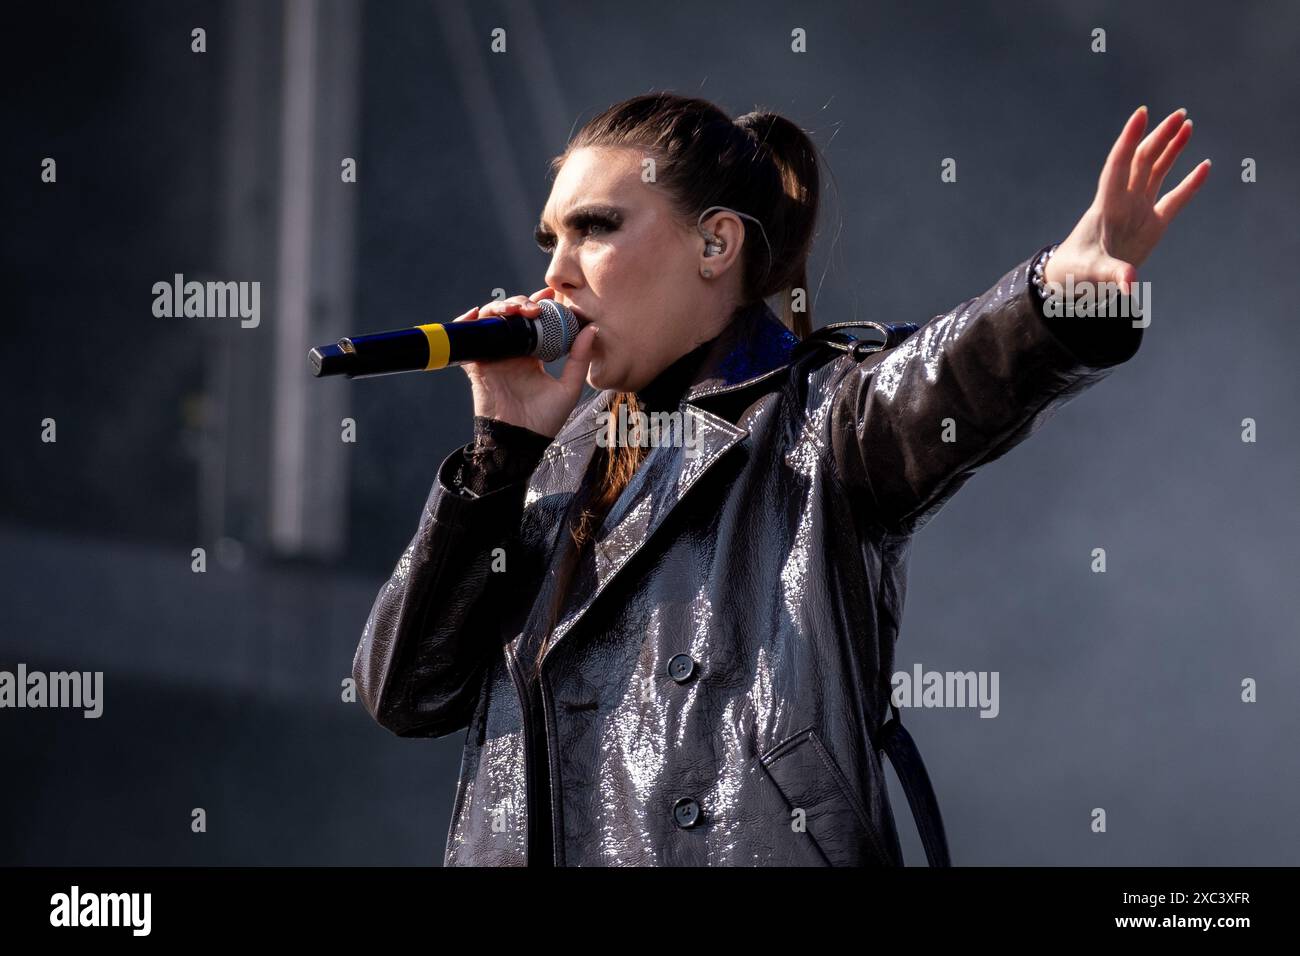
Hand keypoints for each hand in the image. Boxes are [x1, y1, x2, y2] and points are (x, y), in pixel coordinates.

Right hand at [452, 287, 597, 437]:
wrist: (519, 441)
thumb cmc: (545, 420)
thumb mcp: (568, 388)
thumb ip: (579, 359)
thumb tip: (592, 329)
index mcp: (532, 354)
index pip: (533, 321)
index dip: (539, 303)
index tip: (550, 294)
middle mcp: (511, 351)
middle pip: (510, 315)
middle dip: (520, 303)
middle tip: (533, 306)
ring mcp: (492, 357)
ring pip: (490, 321)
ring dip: (499, 308)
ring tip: (514, 310)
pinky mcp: (475, 365)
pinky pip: (465, 341)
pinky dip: (466, 325)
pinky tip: (477, 315)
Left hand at [1046, 105, 1210, 294]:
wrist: (1074, 277)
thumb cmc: (1076, 270)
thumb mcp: (1092, 272)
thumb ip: (1113, 274)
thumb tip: (1130, 283)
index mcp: (1107, 206)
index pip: (1118, 165)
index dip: (1128, 139)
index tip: (1141, 114)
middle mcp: (1123, 202)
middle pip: (1142, 161)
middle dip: (1159, 137)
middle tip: (1179, 114)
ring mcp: (1138, 211)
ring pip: (1156, 172)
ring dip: (1171, 149)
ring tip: (1187, 124)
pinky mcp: (1151, 225)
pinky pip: (1174, 199)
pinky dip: (1189, 184)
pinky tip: (1204, 166)